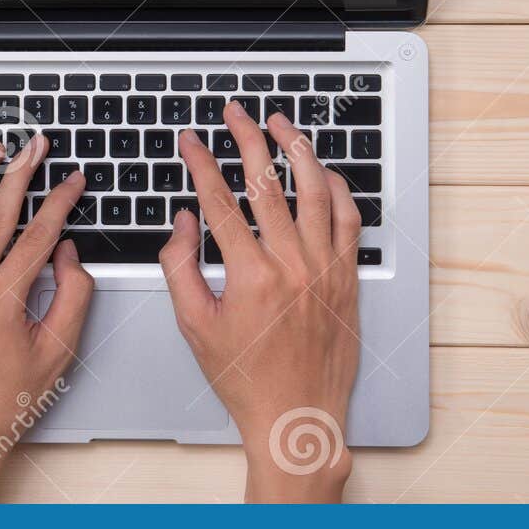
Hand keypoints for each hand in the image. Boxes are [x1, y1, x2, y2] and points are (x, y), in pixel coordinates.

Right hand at [160, 103, 361, 501]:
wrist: (297, 415)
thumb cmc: (246, 378)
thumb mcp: (195, 325)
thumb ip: (180, 266)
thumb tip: (183, 221)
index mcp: (250, 276)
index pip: (219, 200)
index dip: (201, 162)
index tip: (191, 140)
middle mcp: (292, 264)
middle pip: (268, 182)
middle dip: (247, 137)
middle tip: (236, 112)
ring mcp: (325, 267)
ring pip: (314, 189)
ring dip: (296, 149)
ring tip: (280, 124)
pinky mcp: (347, 275)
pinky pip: (348, 217)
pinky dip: (337, 187)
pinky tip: (322, 171)